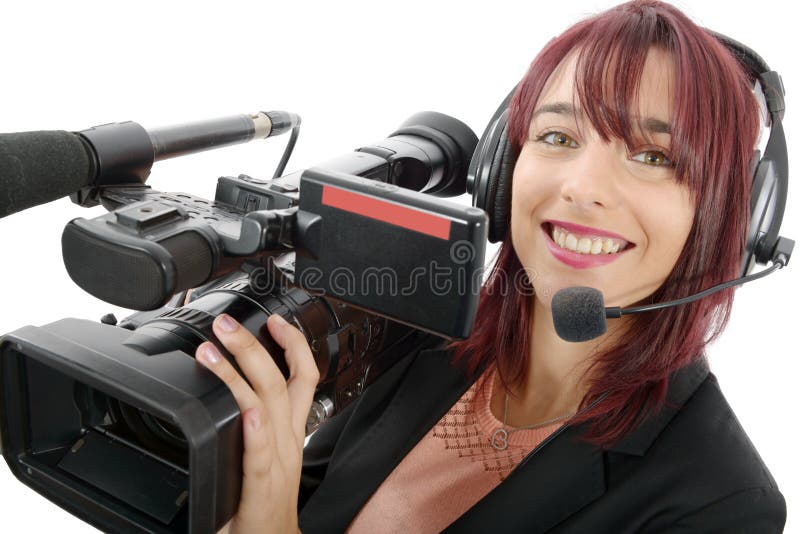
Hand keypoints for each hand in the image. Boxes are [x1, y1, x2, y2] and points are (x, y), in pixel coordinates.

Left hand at [195, 313, 318, 533]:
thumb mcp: (268, 453)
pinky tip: (248, 415)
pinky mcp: (262, 488)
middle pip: (282, 381)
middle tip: (228, 323)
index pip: (302, 376)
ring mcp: (277, 462)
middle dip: (255, 346)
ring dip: (240, 374)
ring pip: (265, 407)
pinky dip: (256, 432)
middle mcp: (287, 439)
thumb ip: (257, 424)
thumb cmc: (265, 502)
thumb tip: (237, 394)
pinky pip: (261, 456)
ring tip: (214, 350)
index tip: (274, 320)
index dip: (293, 344)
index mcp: (289, 429)